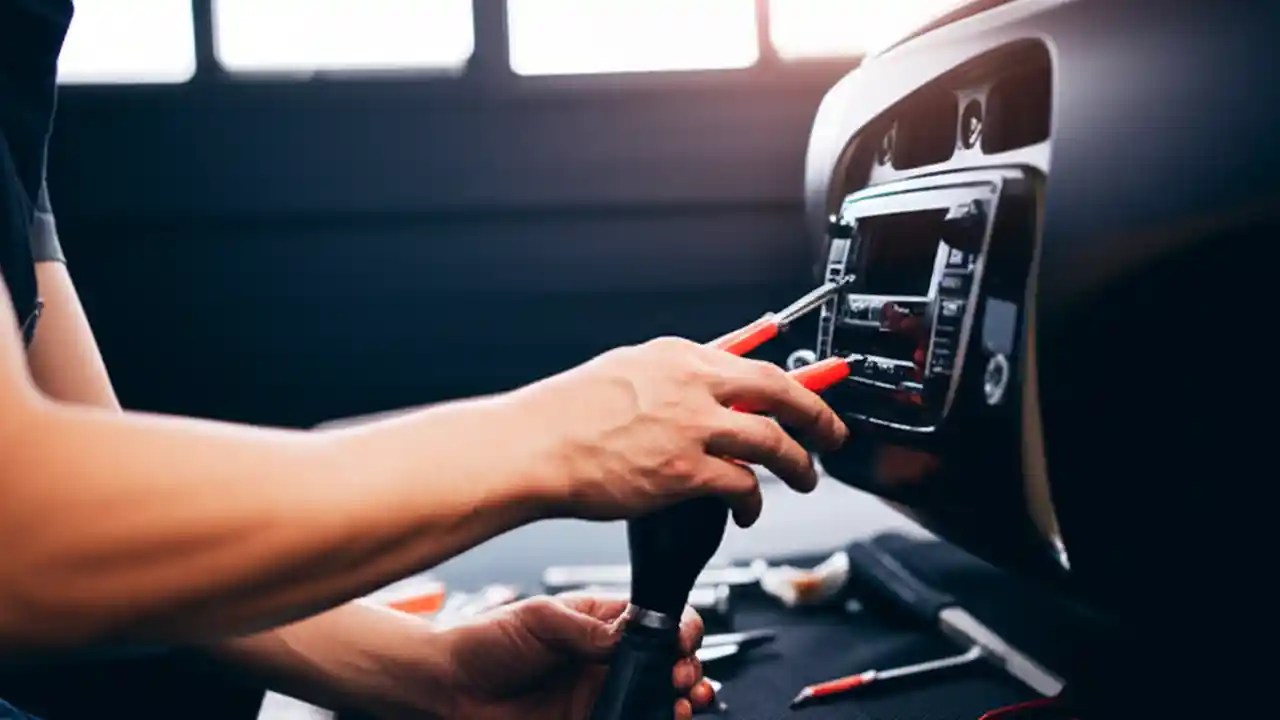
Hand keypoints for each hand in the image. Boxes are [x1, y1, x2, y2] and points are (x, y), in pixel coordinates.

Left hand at [441, 595, 712, 719]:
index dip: (677, 627)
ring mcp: (600, 693)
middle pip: (668, 660)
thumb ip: (585, 627)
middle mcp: (605, 658)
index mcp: (598, 622)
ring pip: (659, 695)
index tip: (680, 639)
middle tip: (678, 674)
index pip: (655, 619)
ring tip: (682, 698)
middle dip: (686, 665)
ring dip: (683, 696)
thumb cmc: (482, 644)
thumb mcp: (537, 619)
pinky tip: (665, 715)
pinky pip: (633, 719)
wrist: (447, 689)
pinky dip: (656, 718)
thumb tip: (627, 633)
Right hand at [510, 337, 848, 526]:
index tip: (814, 383)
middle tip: (833, 432)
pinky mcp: (685, 472)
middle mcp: (692, 384)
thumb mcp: (623, 371)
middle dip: (816, 414)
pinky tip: (748, 510)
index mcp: (677, 355)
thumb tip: (696, 375)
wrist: (534, 446)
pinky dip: (752, 501)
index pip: (752, 360)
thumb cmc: (564, 414)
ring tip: (806, 478)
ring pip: (772, 441)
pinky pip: (741, 485)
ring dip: (798, 464)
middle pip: (779, 392)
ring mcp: (692, 427)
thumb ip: (668, 374)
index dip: (790, 377)